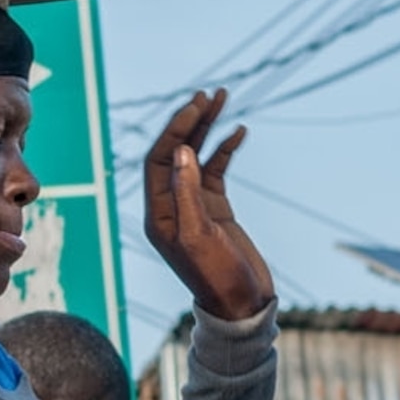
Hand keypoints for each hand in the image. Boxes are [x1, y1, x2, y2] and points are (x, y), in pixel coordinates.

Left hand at [141, 90, 273, 321]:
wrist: (241, 305)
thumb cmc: (217, 276)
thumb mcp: (199, 235)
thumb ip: (188, 193)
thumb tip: (182, 150)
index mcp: (158, 214)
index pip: (159, 160)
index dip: (175, 130)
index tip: (196, 106)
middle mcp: (171, 206)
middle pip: (175, 152)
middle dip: (189, 121)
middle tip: (208, 94)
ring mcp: (194, 206)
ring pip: (196, 156)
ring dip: (207, 128)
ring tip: (222, 97)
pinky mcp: (215, 209)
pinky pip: (216, 170)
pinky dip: (226, 149)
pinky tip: (239, 131)